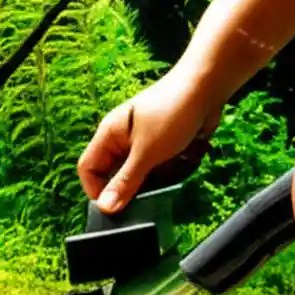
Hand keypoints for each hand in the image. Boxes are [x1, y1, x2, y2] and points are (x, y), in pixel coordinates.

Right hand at [77, 65, 222, 213]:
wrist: (207, 87)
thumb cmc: (173, 112)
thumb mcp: (148, 151)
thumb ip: (125, 181)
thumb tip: (104, 207)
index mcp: (109, 135)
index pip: (88, 169)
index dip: (97, 190)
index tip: (116, 208)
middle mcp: (121, 140)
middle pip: (112, 175)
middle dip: (129, 188)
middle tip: (148, 197)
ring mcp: (142, 143)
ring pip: (137, 175)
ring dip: (152, 180)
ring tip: (170, 174)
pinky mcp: (161, 147)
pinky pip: (157, 169)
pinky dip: (167, 173)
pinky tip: (179, 167)